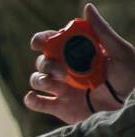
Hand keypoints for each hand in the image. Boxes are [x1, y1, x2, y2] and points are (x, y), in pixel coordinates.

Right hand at [26, 3, 134, 123]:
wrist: (126, 106)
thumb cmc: (129, 76)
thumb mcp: (120, 50)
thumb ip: (102, 31)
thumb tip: (86, 7)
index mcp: (77, 53)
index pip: (52, 42)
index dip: (41, 40)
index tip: (40, 43)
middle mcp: (66, 69)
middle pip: (42, 61)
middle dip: (46, 63)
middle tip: (62, 71)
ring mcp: (61, 88)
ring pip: (36, 79)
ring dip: (40, 79)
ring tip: (54, 83)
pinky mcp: (59, 107)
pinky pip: (36, 103)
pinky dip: (31, 99)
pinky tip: (34, 97)